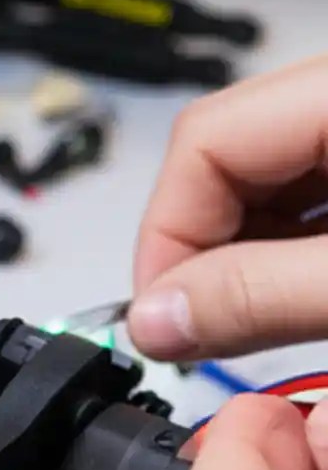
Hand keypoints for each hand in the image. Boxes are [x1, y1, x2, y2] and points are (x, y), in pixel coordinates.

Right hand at [129, 56, 327, 360]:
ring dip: (246, 260)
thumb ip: (262, 297)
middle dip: (204, 252)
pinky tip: (302, 295)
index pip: (204, 141)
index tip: (163, 317)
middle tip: (204, 328)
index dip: (165, 236)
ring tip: (262, 319)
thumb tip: (157, 320)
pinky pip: (311, 195)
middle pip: (226, 159)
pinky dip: (290, 254)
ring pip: (265, 182)